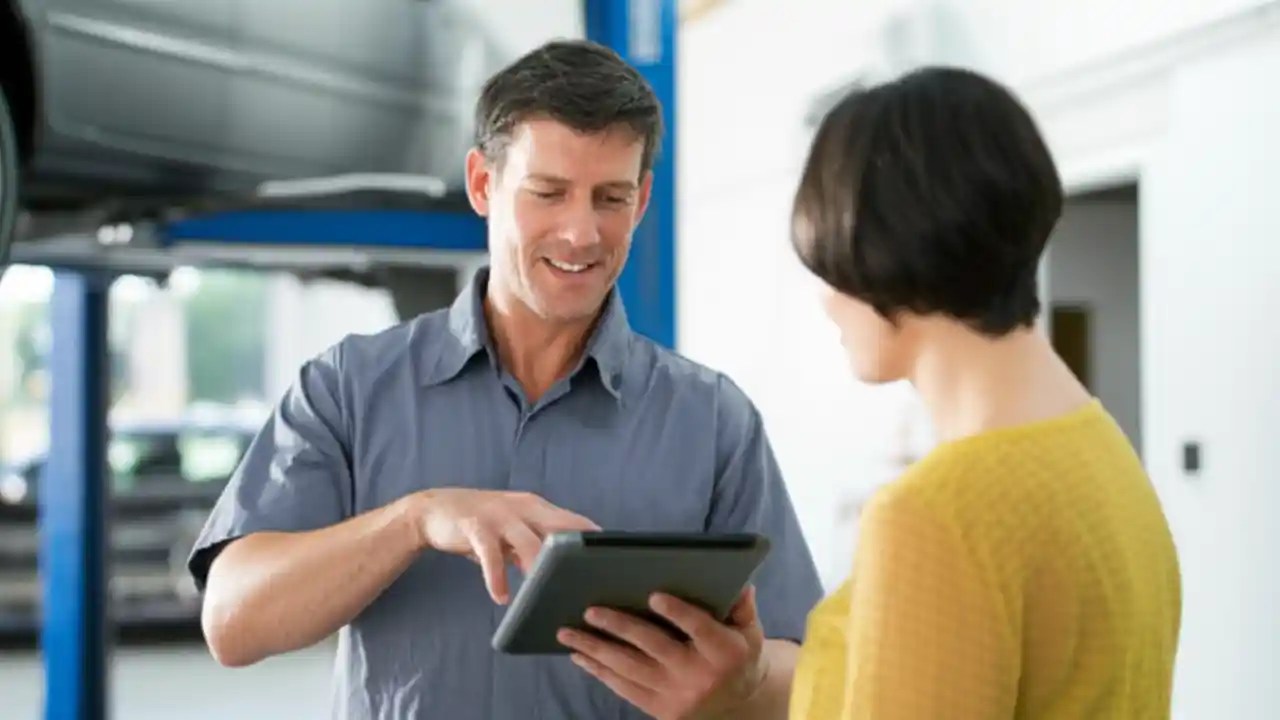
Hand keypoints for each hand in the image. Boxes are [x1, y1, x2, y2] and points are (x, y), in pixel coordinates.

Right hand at [410, 489, 599, 603]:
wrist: (432, 510)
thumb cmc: (481, 526)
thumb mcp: (513, 535)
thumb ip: (536, 549)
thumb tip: (562, 576)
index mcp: (536, 508)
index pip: (573, 521)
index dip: (593, 539)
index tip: (613, 561)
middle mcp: (522, 507)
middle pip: (559, 528)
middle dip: (576, 552)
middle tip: (590, 579)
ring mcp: (499, 515)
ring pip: (528, 541)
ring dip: (539, 568)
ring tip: (546, 594)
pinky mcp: (475, 527)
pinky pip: (490, 555)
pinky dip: (497, 577)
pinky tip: (501, 597)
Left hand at [559, 586, 767, 719]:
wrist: (739, 705)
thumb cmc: (738, 655)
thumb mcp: (748, 629)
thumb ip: (740, 604)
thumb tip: (736, 578)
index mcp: (724, 651)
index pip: (699, 628)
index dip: (677, 613)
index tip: (653, 595)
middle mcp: (698, 675)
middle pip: (654, 646)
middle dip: (619, 627)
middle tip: (590, 610)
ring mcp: (676, 696)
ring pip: (630, 669)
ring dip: (596, 650)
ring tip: (568, 633)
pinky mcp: (660, 711)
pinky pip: (624, 689)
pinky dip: (600, 672)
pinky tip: (580, 656)